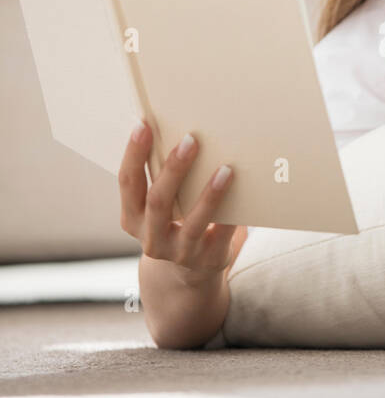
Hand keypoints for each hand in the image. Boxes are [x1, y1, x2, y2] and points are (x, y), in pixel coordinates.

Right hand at [119, 121, 247, 285]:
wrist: (189, 272)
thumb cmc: (175, 221)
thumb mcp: (160, 206)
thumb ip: (162, 177)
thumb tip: (179, 130)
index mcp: (132, 218)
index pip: (128, 182)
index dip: (134, 153)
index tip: (144, 125)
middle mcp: (151, 238)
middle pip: (158, 201)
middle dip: (174, 169)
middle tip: (190, 139)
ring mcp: (180, 252)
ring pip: (193, 222)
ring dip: (209, 194)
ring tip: (226, 169)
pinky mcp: (208, 259)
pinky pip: (222, 234)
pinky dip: (232, 214)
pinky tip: (243, 193)